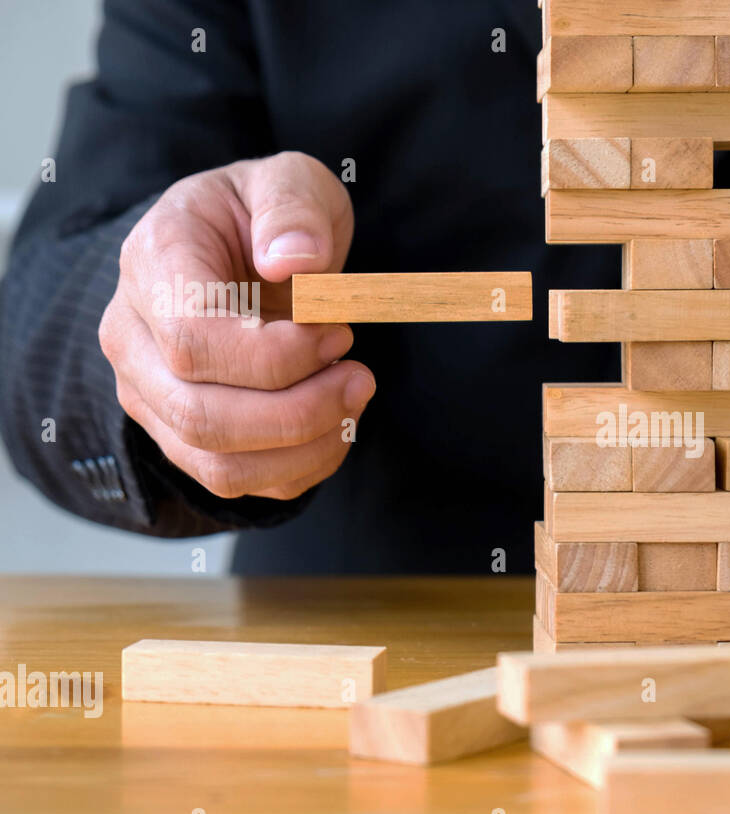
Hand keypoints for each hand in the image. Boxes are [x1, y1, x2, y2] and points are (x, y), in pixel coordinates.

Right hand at [99, 151, 371, 499]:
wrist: (239, 250)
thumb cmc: (264, 217)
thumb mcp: (289, 182)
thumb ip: (293, 209)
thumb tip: (295, 260)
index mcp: (153, 266)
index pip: (195, 341)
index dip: (278, 356)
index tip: (338, 332)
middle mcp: (133, 339)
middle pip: (201, 416)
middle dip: (300, 411)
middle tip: (361, 376)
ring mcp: (151, 394)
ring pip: (217, 464)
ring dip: (305, 446)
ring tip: (354, 397)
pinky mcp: (183, 435)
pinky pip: (238, 481)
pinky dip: (302, 467)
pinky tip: (339, 424)